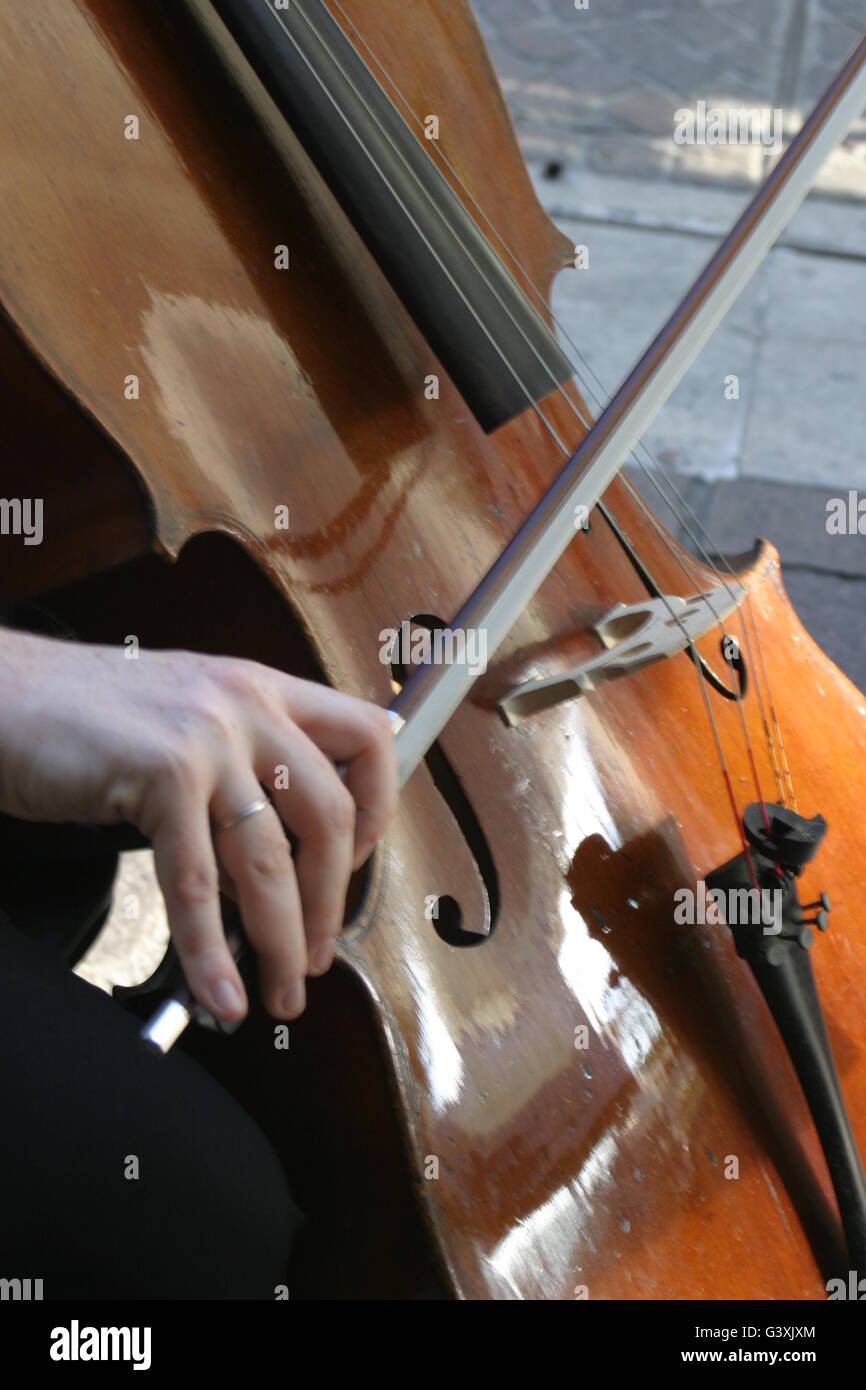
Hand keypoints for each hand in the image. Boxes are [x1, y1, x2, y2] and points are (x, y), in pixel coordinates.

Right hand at [0, 628, 396, 1021]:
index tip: (352, 866)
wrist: (1, 693)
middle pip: (330, 815)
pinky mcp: (162, 774)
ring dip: (281, 943)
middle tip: (315, 956)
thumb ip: (241, 768)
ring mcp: (206, 737)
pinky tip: (218, 989)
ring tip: (279, 993)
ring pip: (270, 861)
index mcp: (262, 687)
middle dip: (329, 903)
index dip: (377, 811)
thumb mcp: (188, 716)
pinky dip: (211, 951)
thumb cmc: (84, 715)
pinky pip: (199, 884)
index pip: (368, 738)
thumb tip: (274, 866)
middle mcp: (247, 703)